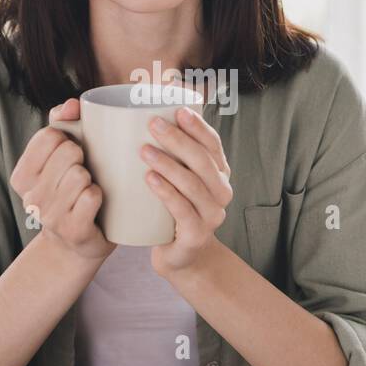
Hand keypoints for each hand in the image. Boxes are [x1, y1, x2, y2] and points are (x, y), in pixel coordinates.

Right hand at [9, 98, 114, 264]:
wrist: (76, 245)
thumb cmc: (71, 192)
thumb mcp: (59, 159)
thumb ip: (61, 124)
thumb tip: (71, 105)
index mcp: (21, 176)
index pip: (48, 135)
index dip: (67, 139)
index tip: (71, 155)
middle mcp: (30, 197)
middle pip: (68, 153)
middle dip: (82, 159)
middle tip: (82, 175)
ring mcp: (49, 216)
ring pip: (80, 175)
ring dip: (91, 180)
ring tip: (86, 191)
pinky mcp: (72, 230)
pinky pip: (92, 196)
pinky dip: (99, 197)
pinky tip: (95, 207)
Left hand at [141, 106, 232, 274]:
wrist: (178, 256)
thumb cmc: (173, 211)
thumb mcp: (178, 180)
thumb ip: (174, 155)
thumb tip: (151, 115)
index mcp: (219, 174)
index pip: (213, 145)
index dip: (198, 126)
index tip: (178, 109)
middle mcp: (222, 193)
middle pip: (202, 161)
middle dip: (178, 139)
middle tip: (153, 124)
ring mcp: (212, 216)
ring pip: (193, 184)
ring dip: (168, 164)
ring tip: (144, 150)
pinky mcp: (197, 235)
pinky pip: (182, 210)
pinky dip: (166, 192)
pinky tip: (149, 178)